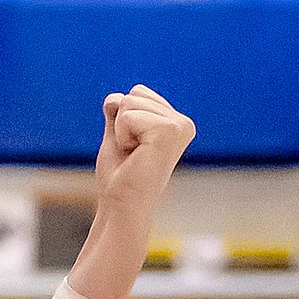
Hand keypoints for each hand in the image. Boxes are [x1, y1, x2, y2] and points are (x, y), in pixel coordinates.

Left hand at [95, 84, 195, 216]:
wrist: (121, 206)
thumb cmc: (119, 177)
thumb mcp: (118, 137)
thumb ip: (119, 115)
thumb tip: (115, 97)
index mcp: (176, 123)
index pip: (137, 92)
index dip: (122, 120)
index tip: (131, 148)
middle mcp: (183, 123)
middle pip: (135, 93)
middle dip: (121, 122)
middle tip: (130, 153)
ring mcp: (179, 127)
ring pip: (130, 101)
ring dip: (120, 130)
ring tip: (133, 155)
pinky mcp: (169, 132)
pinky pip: (128, 115)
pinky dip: (121, 135)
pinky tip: (134, 155)